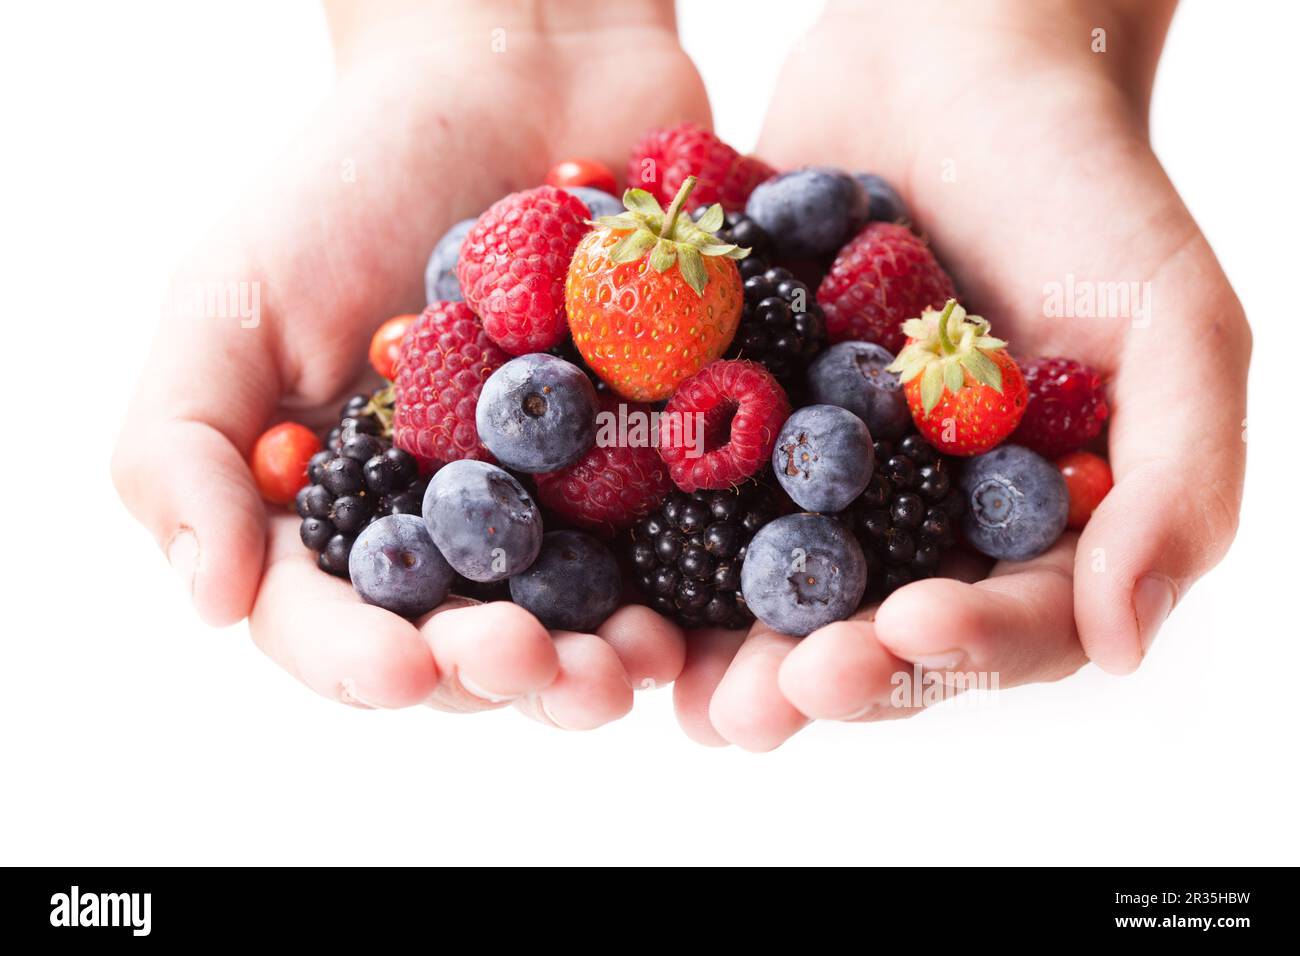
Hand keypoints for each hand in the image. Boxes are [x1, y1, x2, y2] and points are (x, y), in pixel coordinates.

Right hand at [113, 0, 705, 724]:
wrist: (513, 78)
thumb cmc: (352, 181)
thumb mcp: (233, 298)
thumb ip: (184, 446)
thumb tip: (209, 602)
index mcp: (334, 509)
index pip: (325, 619)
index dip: (357, 660)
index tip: (404, 670)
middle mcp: (446, 527)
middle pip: (460, 642)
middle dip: (497, 672)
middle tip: (540, 667)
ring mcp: (555, 505)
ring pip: (571, 621)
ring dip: (598, 663)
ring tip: (629, 666)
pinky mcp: (649, 467)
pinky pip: (670, 550)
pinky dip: (684, 589)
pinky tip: (698, 614)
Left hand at [675, 0, 1249, 748]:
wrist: (948, 55)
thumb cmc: (1082, 180)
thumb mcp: (1170, 320)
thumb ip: (1172, 482)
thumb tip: (1122, 644)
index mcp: (1029, 527)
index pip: (1004, 622)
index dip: (957, 649)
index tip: (904, 635)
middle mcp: (918, 521)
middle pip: (870, 631)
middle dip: (814, 675)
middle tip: (754, 709)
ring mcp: (817, 478)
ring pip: (765, 590)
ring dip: (716, 646)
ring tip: (666, 686)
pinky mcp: (732, 421)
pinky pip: (687, 493)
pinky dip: (645, 536)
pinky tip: (598, 577)